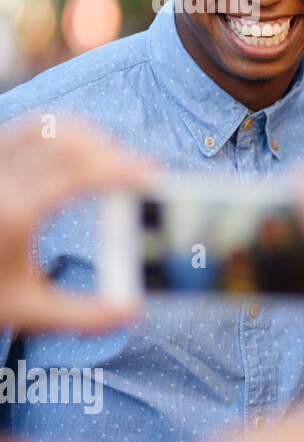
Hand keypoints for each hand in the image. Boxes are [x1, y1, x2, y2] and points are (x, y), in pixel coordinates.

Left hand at [0, 119, 155, 330]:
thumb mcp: (30, 312)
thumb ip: (84, 315)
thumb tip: (131, 310)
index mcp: (13, 215)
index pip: (76, 174)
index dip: (120, 169)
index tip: (150, 177)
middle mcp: (0, 183)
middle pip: (67, 139)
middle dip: (112, 150)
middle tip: (140, 173)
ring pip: (48, 126)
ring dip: (89, 137)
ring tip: (114, 163)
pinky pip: (30, 129)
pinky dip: (63, 133)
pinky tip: (81, 155)